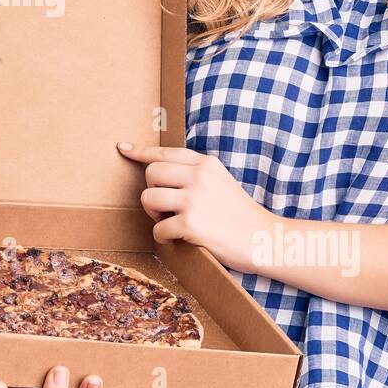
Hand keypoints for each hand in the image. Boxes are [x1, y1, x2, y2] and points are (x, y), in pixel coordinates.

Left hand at [116, 142, 276, 268]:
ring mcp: (194, 199)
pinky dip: (162, 237)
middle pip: (151, 173)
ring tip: (170, 222)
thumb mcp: (221, 181)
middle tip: (165, 207)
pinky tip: (176, 239)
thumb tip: (161, 175)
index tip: (123, 148)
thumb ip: (196, 174)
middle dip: (151, 191)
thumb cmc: (240, 215)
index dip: (140, 151)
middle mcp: (199, 176)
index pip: (165, 152)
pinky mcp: (190, 223)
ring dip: (153, 214)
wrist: (264, 239)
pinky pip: (158, 228)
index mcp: (206, 164)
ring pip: (148, 199)